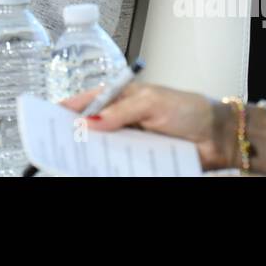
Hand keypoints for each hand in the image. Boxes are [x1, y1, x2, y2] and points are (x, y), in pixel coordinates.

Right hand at [60, 81, 236, 170]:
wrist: (215, 135)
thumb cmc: (187, 108)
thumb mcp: (151, 102)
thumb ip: (120, 111)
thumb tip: (91, 122)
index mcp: (122, 97)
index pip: (89, 100)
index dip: (69, 107)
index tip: (50, 115)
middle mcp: (123, 118)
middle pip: (92, 127)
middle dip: (77, 133)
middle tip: (60, 142)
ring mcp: (131, 140)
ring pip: (104, 147)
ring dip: (92, 153)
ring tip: (76, 159)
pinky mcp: (140, 159)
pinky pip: (121, 163)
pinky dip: (112, 166)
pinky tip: (101, 169)